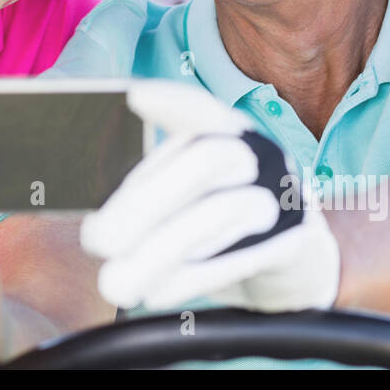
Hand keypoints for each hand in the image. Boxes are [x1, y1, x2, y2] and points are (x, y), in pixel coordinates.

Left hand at [80, 81, 340, 312]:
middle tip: (96, 242)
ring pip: (220, 210)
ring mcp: (281, 195)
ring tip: (115, 282)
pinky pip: (242, 256)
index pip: (204, 109)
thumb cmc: (225, 226)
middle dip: (143, 201)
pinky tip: (156, 293)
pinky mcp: (292, 241)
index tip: (135, 96)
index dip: (173, 100)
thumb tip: (96, 226)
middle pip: (204, 160)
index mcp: (230, 136)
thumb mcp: (193, 199)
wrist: (293, 265)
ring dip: (159, 250)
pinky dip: (192, 277)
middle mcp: (259, 156)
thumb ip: (155, 196)